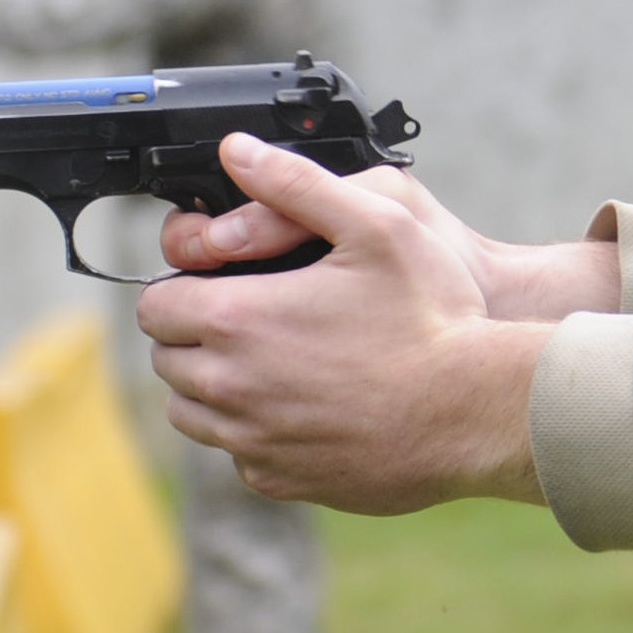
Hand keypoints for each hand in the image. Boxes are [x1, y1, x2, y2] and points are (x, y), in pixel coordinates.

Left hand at [140, 134, 553, 510]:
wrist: (476, 411)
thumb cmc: (434, 318)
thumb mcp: (376, 224)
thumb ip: (296, 183)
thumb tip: (237, 151)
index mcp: (236, 319)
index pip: (155, 305)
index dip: (184, 287)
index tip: (219, 283)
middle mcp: (229, 387)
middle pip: (168, 361)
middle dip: (195, 337)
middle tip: (250, 319)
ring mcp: (253, 441)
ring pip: (193, 415)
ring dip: (215, 388)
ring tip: (271, 364)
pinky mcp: (282, 480)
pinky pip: (240, 457)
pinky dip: (256, 435)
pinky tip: (305, 409)